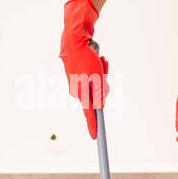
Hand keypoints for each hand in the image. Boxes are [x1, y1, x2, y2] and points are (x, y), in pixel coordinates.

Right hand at [59, 0, 109, 139]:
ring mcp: (77, 84)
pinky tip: (99, 60)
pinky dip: (98, 70)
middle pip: (97, 96)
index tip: (95, 138)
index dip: (93, 126)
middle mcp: (78, 91)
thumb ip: (100, 93)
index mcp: (81, 94)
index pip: (89, 114)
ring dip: (102, 76)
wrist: (73, 41)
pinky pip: (93, 78)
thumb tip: (100, 106)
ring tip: (100, 62)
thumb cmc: (85, 59)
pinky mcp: (78, 76)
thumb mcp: (97, 78)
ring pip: (97, 86)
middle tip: (103, 70)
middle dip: (104, 85)